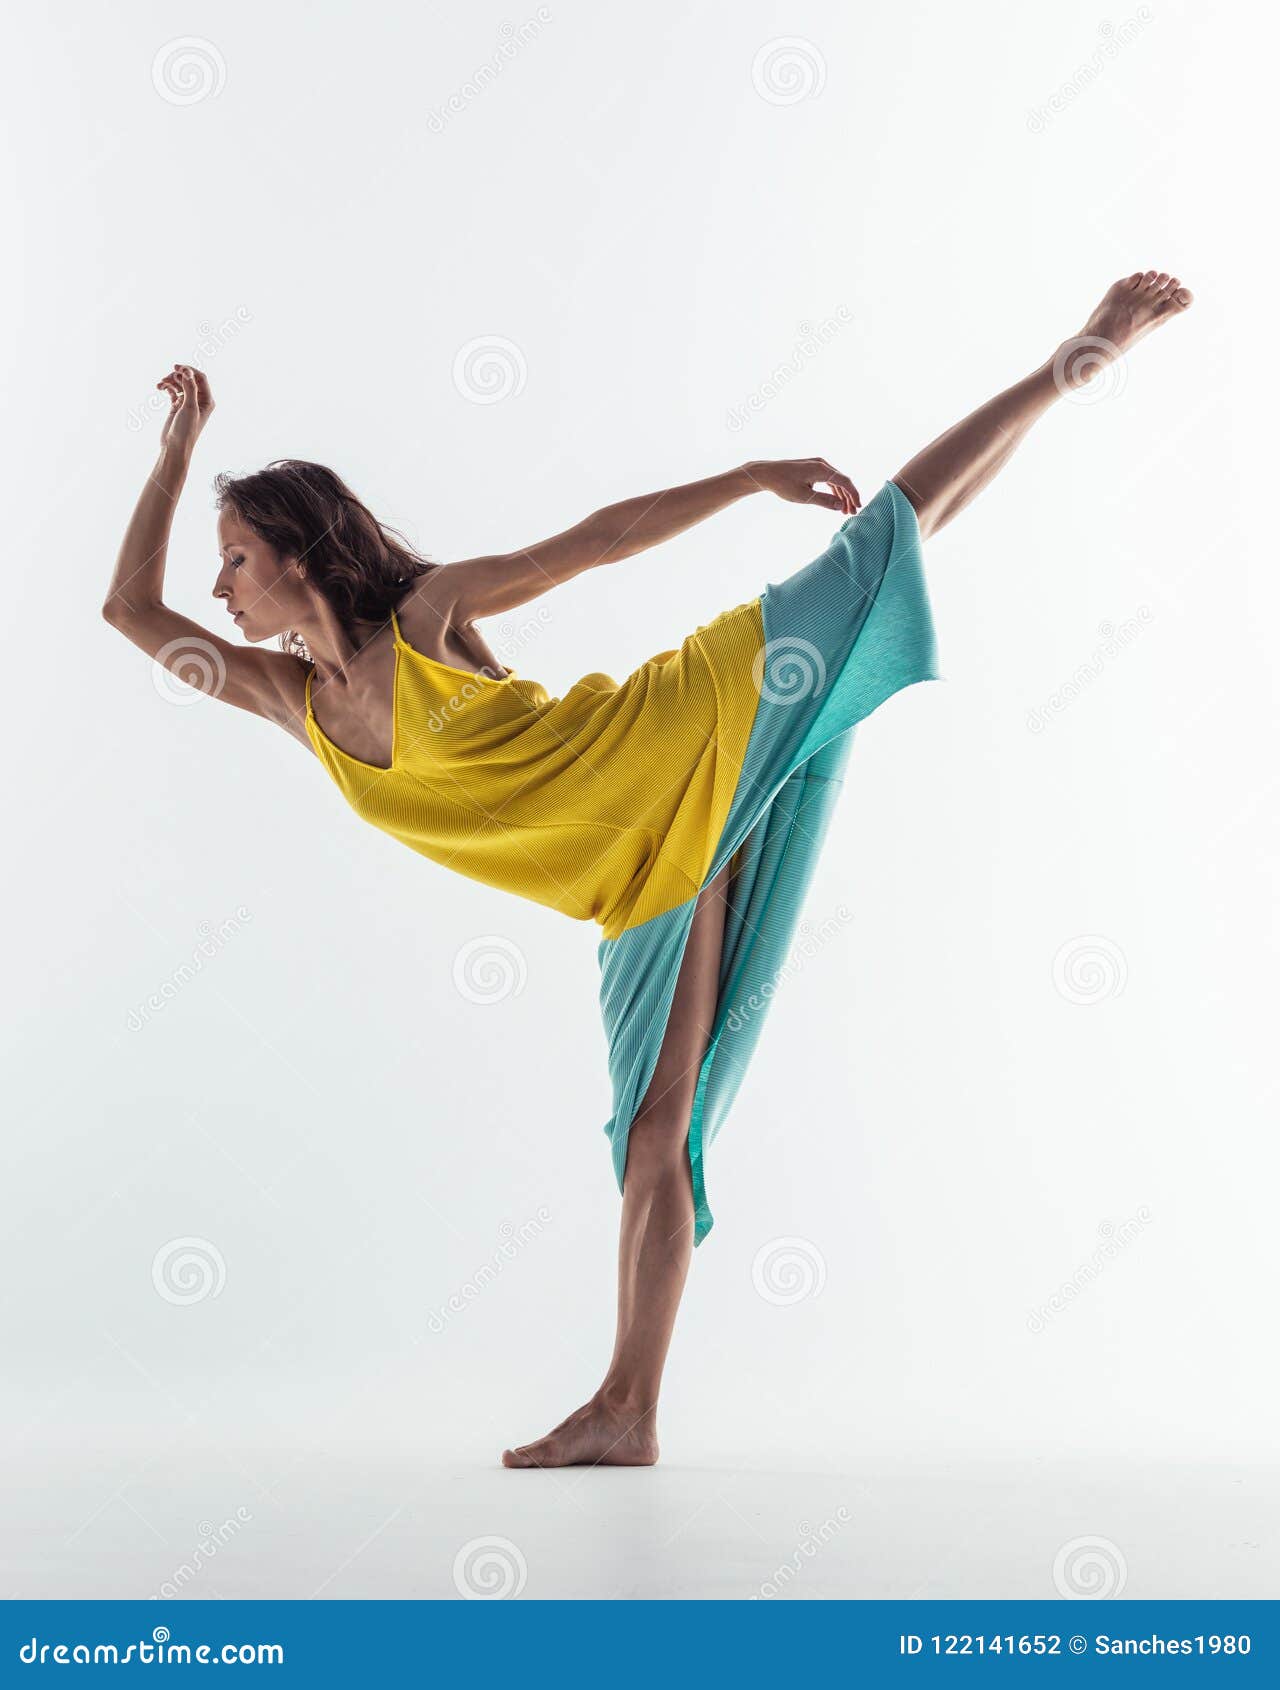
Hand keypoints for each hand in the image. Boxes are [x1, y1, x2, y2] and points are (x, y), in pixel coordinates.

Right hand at [156, 364, 214, 455]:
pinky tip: (159, 387)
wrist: (175, 446)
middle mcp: (199, 400)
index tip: (176, 368)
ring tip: (161, 383)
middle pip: (189, 379)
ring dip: (170, 380)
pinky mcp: (177, 406)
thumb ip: (190, 388)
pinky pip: (173, 391)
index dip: (189, 370)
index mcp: (208, 401)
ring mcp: (188, 402)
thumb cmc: (186, 430)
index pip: (201, 378)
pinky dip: (166, 387)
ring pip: (180, 384)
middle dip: (177, 375)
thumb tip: (187, 371)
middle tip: (166, 377)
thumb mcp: (189, 408)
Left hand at [744, 457, 860, 516]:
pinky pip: (828, 479)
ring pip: (835, 480)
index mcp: (822, 469)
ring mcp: (817, 464)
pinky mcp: (812, 468)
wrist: (767, 474)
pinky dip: (833, 490)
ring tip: (844, 510)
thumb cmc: (783, 484)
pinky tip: (835, 501)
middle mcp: (822, 464)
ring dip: (841, 495)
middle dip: (848, 497)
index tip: (858, 506)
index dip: (853, 495)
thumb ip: (824, 501)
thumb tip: (841, 506)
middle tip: (851, 512)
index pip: (845, 481)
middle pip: (842, 481)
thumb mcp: (805, 497)